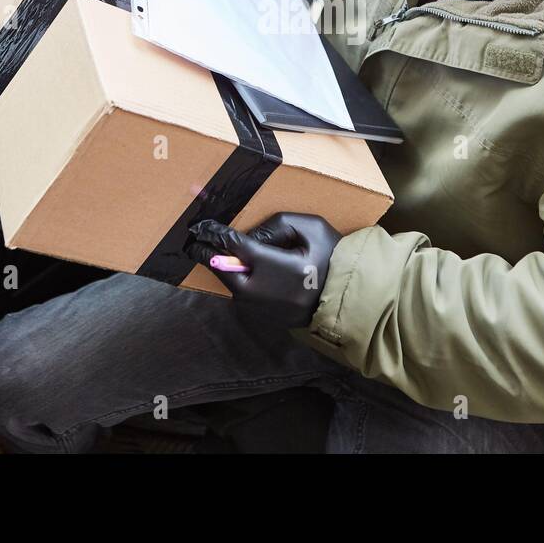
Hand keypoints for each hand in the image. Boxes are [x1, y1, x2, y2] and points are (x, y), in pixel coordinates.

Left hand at [184, 213, 339, 327]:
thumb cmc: (333, 256)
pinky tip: (239, 268)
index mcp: (276, 266)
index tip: (201, 226)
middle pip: (224, 269)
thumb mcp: (310, 228)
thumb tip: (246, 238)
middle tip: (194, 242)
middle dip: (206, 254)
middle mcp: (264, 290)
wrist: (349, 297)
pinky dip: (237, 280)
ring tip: (213, 251)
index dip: (214, 233)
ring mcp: (264, 308)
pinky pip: (244, 295)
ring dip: (223, 268)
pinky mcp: (267, 317)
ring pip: (232, 285)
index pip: (235, 245)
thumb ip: (275, 226)